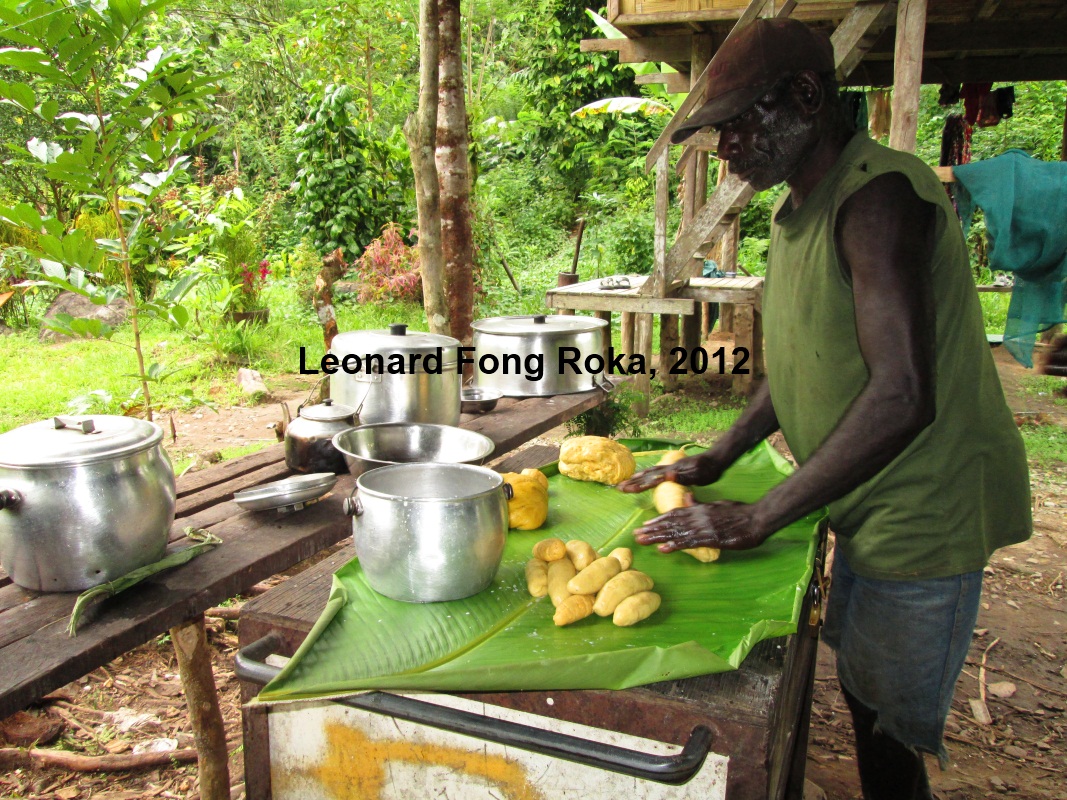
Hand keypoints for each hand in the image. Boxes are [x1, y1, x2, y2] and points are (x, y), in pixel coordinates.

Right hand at [616, 453, 725, 492]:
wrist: (716, 458)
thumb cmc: (710, 470)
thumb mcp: (700, 476)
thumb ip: (684, 477)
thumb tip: (668, 475)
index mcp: (673, 472)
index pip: (652, 479)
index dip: (639, 485)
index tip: (626, 489)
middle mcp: (669, 468)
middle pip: (647, 475)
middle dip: (633, 482)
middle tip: (619, 487)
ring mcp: (671, 467)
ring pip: (651, 472)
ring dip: (638, 477)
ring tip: (627, 481)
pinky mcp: (675, 468)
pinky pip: (657, 471)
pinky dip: (648, 473)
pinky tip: (646, 475)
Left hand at [632, 501, 771, 552]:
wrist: (756, 518)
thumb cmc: (738, 513)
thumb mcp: (717, 504)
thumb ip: (700, 503)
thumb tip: (688, 496)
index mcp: (699, 509)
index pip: (674, 514)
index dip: (658, 520)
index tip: (644, 526)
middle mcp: (697, 516)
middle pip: (670, 523)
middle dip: (652, 529)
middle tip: (635, 535)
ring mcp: (703, 527)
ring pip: (676, 532)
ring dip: (658, 537)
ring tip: (642, 541)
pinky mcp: (711, 537)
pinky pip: (689, 542)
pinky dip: (675, 545)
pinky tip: (663, 549)